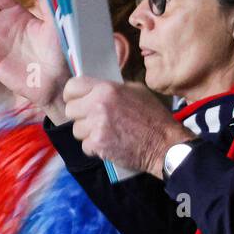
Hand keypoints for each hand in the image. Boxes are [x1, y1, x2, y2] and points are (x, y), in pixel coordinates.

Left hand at [61, 75, 189, 176]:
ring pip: (76, 129)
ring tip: (105, 133)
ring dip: (87, 133)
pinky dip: (95, 147)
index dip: (73, 94)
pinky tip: (109, 144)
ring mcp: (96, 126)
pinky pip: (84, 145)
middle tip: (94, 119)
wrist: (164, 144)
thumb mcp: (136, 90)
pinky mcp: (97, 145)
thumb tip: (96, 88)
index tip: (78, 100)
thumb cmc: (154, 117)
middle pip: (70, 109)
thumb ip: (113, 87)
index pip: (72, 86)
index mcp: (106, 89)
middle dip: (80, 115)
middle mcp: (98, 105)